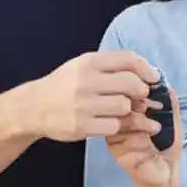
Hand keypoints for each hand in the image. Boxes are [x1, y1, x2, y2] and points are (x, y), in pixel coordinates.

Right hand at [28, 51, 160, 141]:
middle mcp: (86, 81)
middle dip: (141, 91)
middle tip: (140, 96)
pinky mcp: (82, 126)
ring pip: (125, 106)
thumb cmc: (64, 85)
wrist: (33, 107)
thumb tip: (146, 70)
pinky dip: (116, 125)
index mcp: (89, 63)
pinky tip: (110, 122)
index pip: (128, 60)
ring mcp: (84, 105)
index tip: (153, 78)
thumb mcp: (82, 65)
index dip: (146, 69)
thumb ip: (111, 65)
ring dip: (128, 110)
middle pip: (131, 84)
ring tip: (121, 110)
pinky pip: (114, 126)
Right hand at [105, 86, 181, 186]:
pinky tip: (147, 143)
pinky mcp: (115, 150)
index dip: (139, 91)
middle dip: (139, 105)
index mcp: (130, 110)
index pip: (127, 93)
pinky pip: (122, 139)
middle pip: (120, 104)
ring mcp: (115, 135)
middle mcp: (119, 120)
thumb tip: (168, 87)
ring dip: (140, 122)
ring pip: (121, 120)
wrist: (166, 171)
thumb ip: (170, 105)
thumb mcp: (172, 121)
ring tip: (155, 129)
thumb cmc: (167, 145)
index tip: (153, 94)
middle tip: (155, 110)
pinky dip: (137, 139)